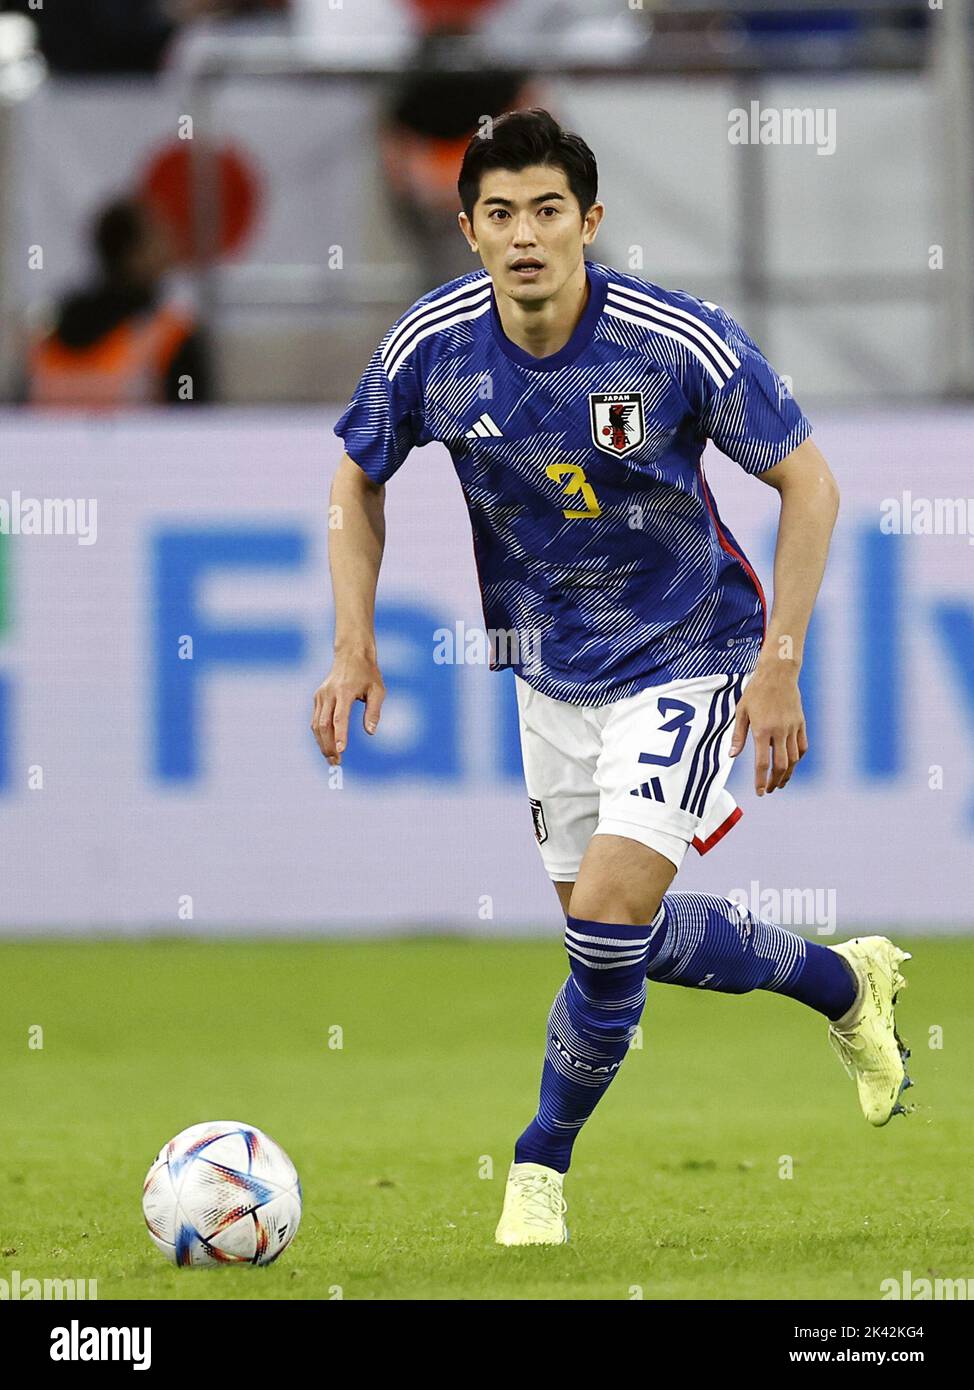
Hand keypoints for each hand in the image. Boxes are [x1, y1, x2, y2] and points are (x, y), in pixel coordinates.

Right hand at [310, 651, 384, 765]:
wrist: (351, 654)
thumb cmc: (368, 674)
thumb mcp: (378, 690)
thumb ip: (374, 711)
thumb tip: (371, 732)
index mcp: (345, 691)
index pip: (340, 718)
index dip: (339, 736)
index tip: (341, 751)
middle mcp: (329, 694)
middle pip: (324, 725)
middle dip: (328, 745)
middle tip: (336, 762)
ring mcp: (321, 695)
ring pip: (316, 724)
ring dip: (322, 743)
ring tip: (331, 758)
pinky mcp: (317, 697)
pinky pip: (315, 720)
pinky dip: (319, 734)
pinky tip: (326, 745)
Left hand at [729, 662, 807, 795]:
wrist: (778, 673)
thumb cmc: (756, 691)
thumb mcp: (741, 711)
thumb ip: (738, 735)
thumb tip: (732, 755)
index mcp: (762, 729)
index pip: (763, 762)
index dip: (761, 780)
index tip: (759, 792)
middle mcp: (779, 731)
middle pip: (781, 765)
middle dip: (775, 781)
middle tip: (768, 790)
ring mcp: (792, 728)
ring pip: (794, 759)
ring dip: (787, 774)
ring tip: (779, 782)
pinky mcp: (801, 724)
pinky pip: (802, 746)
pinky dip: (798, 759)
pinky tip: (791, 765)